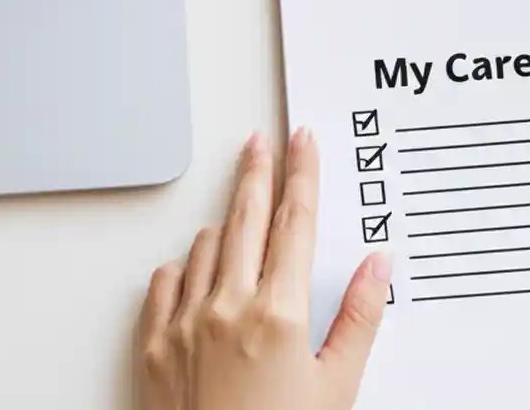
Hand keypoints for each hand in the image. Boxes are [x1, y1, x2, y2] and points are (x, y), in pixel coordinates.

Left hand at [138, 131, 393, 409]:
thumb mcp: (337, 386)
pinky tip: (199, 270)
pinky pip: (166, 280)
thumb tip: (376, 266)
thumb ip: (358, 318)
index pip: (296, 221)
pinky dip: (186, 266)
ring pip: (205, 244)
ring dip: (227, 224)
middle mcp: (226, 307)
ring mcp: (184, 323)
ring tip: (242, 218)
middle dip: (257, 171)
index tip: (303, 143)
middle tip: (262, 143)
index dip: (303, 173)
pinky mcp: (153, 345)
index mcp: (278, 312)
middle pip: (246, 216)